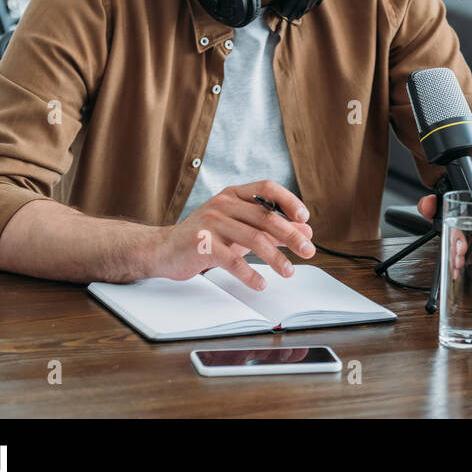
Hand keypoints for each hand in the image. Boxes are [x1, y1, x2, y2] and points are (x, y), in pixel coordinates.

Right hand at [148, 180, 313, 291]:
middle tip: (308, 251)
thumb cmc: (207, 237)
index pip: (267, 188)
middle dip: (291, 235)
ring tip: (289, 272)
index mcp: (234, 194)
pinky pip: (231, 260)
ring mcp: (210, 222)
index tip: (305, 219)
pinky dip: (249, 274)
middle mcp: (223, 204)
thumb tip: (306, 233)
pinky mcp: (201, 244)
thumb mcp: (240, 229)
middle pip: (265, 217)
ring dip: (275, 258)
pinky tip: (260, 283)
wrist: (163, 249)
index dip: (289, 201)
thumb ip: (271, 229)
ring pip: (253, 238)